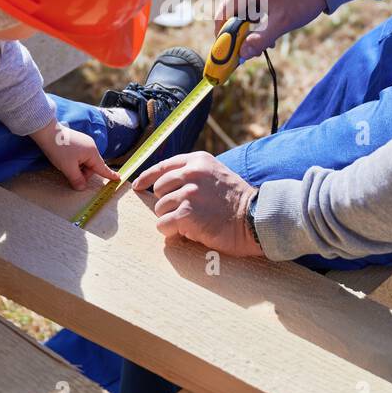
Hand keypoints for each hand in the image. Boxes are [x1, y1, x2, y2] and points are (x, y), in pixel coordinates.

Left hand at [30, 118, 119, 189]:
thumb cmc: (59, 149)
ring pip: (85, 162)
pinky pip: (80, 156)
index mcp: (92, 153)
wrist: (47, 132)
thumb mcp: (68, 168)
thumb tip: (82, 187)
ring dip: (78, 167)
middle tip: (70, 175)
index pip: (103, 168)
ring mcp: (84, 143)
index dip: (110, 175)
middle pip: (92, 166)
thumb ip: (77, 179)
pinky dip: (75, 162)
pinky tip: (65, 160)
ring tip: (65, 166)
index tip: (118, 178)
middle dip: (83, 173)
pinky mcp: (77, 141)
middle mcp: (91, 147)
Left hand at [131, 151, 263, 256]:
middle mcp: (191, 173)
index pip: (162, 166)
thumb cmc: (236, 202)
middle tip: (184, 212)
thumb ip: (193, 174)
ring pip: (160, 208)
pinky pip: (163, 224)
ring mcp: (188, 193)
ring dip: (171, 218)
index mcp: (198, 161)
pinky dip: (171, 231)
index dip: (147, 177)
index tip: (137, 185)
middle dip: (166, 203)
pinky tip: (188, 231)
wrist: (253, 219)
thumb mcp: (216, 174)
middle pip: (159, 189)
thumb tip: (163, 184)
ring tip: (192, 222)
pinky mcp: (186, 213)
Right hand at [214, 0, 326, 58]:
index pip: (226, 7)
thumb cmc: (304, 0)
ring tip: (252, 36)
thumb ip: (260, 39)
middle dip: (233, 25)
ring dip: (241, 19)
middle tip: (238, 45)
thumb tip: (242, 55)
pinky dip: (249, 10)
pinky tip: (259, 23)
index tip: (222, 46)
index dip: (222, 28)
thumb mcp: (282, 22)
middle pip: (229, 3)